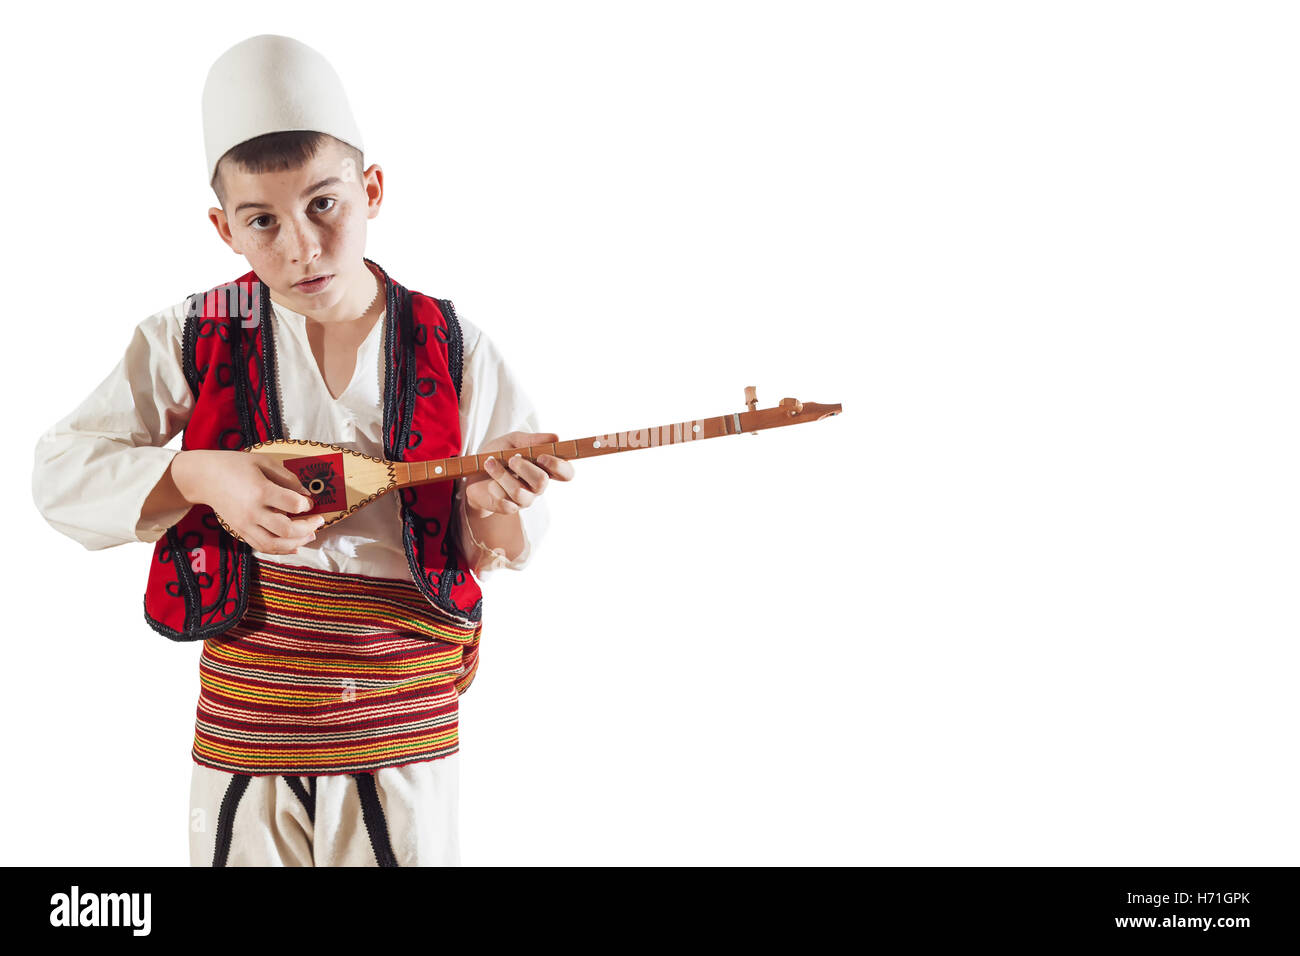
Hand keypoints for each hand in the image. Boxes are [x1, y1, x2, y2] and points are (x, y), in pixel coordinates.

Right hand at [171, 449, 324, 553]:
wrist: (204, 477)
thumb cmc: (235, 465)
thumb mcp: (263, 462)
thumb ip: (288, 478)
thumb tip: (307, 495)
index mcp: (260, 491)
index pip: (293, 504)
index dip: (307, 505)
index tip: (310, 502)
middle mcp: (252, 512)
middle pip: (287, 530)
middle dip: (308, 528)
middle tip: (319, 521)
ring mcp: (244, 525)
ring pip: (274, 544)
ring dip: (297, 543)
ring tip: (311, 536)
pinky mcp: (239, 531)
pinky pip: (261, 547)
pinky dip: (280, 550)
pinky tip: (294, 546)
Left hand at [463, 431, 574, 517]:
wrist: (472, 474)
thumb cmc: (497, 456)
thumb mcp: (512, 442)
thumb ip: (531, 440)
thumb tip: (555, 437)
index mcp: (544, 468)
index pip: (566, 473)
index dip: (559, 466)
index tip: (542, 456)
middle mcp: (537, 486)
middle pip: (542, 482)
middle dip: (525, 468)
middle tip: (512, 458)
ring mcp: (524, 499)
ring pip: (519, 491)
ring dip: (502, 474)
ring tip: (490, 463)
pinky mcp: (509, 508)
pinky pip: (505, 502)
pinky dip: (494, 488)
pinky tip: (489, 482)